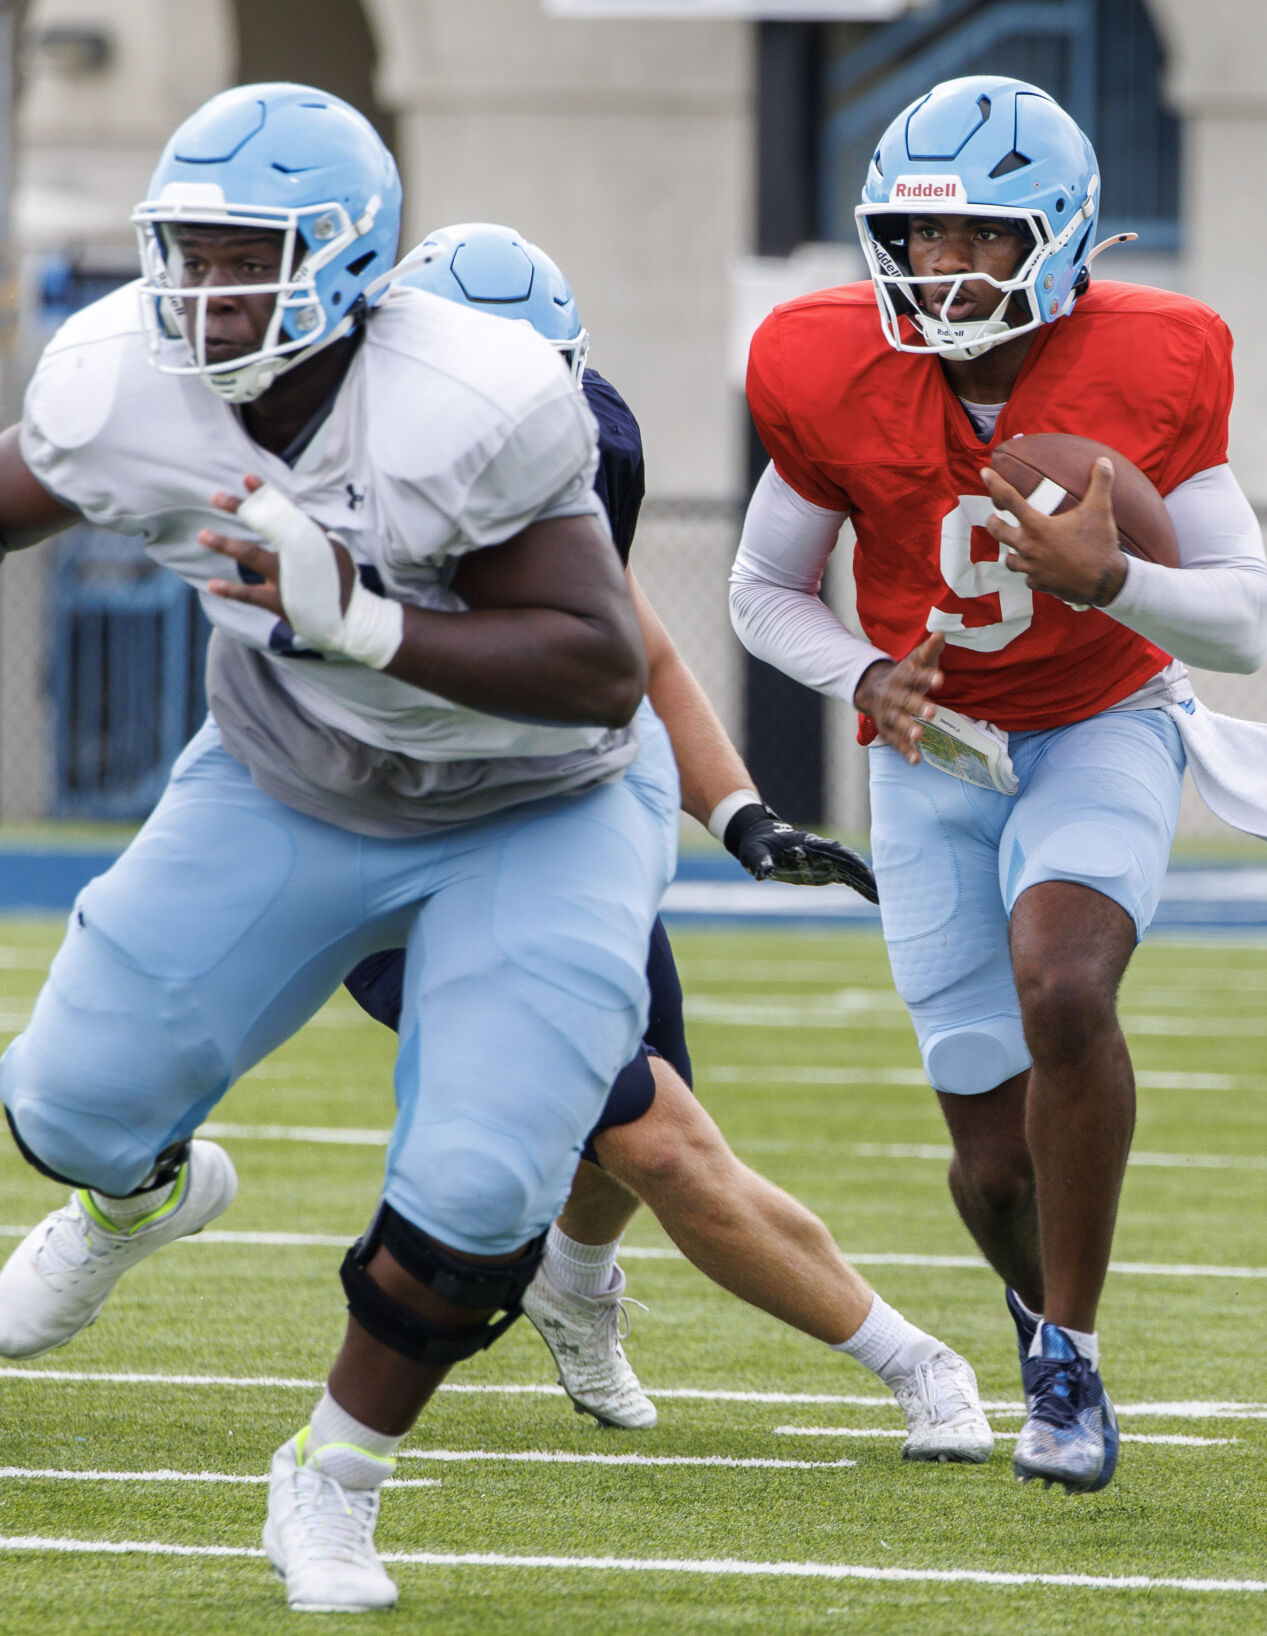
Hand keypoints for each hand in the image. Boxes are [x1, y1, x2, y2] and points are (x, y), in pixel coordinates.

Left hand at [200, 477, 401, 669]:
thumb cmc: (340, 580)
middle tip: (215, 497)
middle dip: (240, 509)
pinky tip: (212, 585)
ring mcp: (289, 579)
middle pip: (266, 526)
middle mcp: (300, 555)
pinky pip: (251, 595)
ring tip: (203, 535)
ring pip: (254, 557)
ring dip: (227, 544)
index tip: (246, 478)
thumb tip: (291, 511)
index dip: (265, 494)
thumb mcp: (334, 549)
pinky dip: (232, 590)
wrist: (351, 620)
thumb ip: (312, 531)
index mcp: (311, 540)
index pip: (284, 510)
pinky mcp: (282, 604)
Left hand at [723, 803, 878, 901]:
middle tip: (882, 887)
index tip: (862, 868)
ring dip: (868, 883)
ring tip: (884, 897)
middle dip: (865, 873)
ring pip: (853, 872)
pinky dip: (862, 888)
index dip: (847, 859)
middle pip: (849, 862)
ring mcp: (828, 861)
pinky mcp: (829, 871)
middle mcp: (823, 852)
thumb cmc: (758, 846)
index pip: (832, 851)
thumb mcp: (755, 853)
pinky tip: (877, 898)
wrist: (762, 842)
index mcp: (809, 844)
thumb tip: (762, 873)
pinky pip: (849, 880)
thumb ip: (761, 862)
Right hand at [854, 633, 945, 765]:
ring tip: (920, 736)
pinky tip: (916, 761)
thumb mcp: (915, 660)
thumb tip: (941, 634)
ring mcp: (888, 713)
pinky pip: (895, 741)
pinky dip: (904, 751)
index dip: (928, 677)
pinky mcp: (886, 729)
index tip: (941, 680)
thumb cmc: (904, 674)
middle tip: (932, 713)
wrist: (872, 688)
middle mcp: (893, 695)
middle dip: (917, 706)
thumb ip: (929, 650)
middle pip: (905, 700)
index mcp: (902, 677)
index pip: (915, 676)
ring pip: (897, 721)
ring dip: (908, 729)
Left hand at [982, 457, 1126, 607]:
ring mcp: (1031, 568)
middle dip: (993, 522)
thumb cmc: (1099, 544)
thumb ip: (1101, 483)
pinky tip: (1036, 570)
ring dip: (1010, 552)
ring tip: (1013, 548)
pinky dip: (1030, 572)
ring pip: (1009, 560)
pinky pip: (1027, 577)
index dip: (995, 484)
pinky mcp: (1038, 584)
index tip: (984, 473)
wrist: (1104, 582)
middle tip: (994, 517)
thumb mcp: (1101, 509)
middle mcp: (1028, 547)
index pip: (1009, 499)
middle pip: (998, 532)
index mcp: (1037, 526)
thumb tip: (1104, 461)